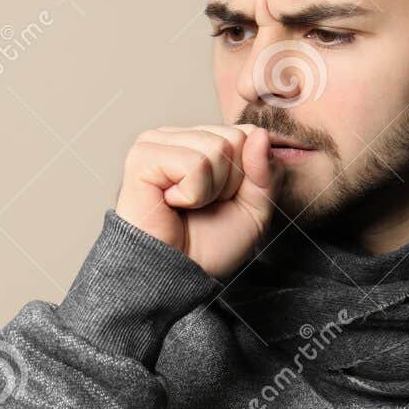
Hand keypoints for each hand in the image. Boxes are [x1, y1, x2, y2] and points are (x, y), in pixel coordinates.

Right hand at [113, 124, 284, 277]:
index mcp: (200, 141)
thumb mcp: (255, 209)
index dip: (246, 176)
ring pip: (217, 148)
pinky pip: (195, 164)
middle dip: (228, 183)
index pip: (248, 133)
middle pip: (234, 138)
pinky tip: (171, 204)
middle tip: (200, 206)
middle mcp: (177, 136)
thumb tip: (260, 134)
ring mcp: (157, 142)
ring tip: (185, 205)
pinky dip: (192, 194)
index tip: (220, 201)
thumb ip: (266, 173)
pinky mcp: (143, 157)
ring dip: (209, 191)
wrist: (174, 275)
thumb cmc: (206, 246)